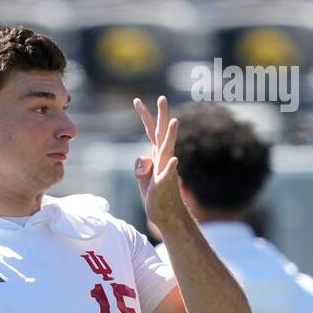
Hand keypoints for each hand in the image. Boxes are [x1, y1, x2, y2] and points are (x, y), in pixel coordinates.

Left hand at [132, 95, 182, 229]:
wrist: (165, 215)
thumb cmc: (155, 196)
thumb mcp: (143, 178)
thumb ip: (142, 166)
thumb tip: (143, 157)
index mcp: (157, 156)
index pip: (151, 132)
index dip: (145, 116)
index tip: (137, 100)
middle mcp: (163, 160)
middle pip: (161, 134)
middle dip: (162, 116)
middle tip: (162, 98)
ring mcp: (165, 171)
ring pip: (167, 151)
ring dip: (170, 137)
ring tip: (174, 122)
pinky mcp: (163, 186)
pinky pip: (167, 175)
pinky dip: (170, 168)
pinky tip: (175, 160)